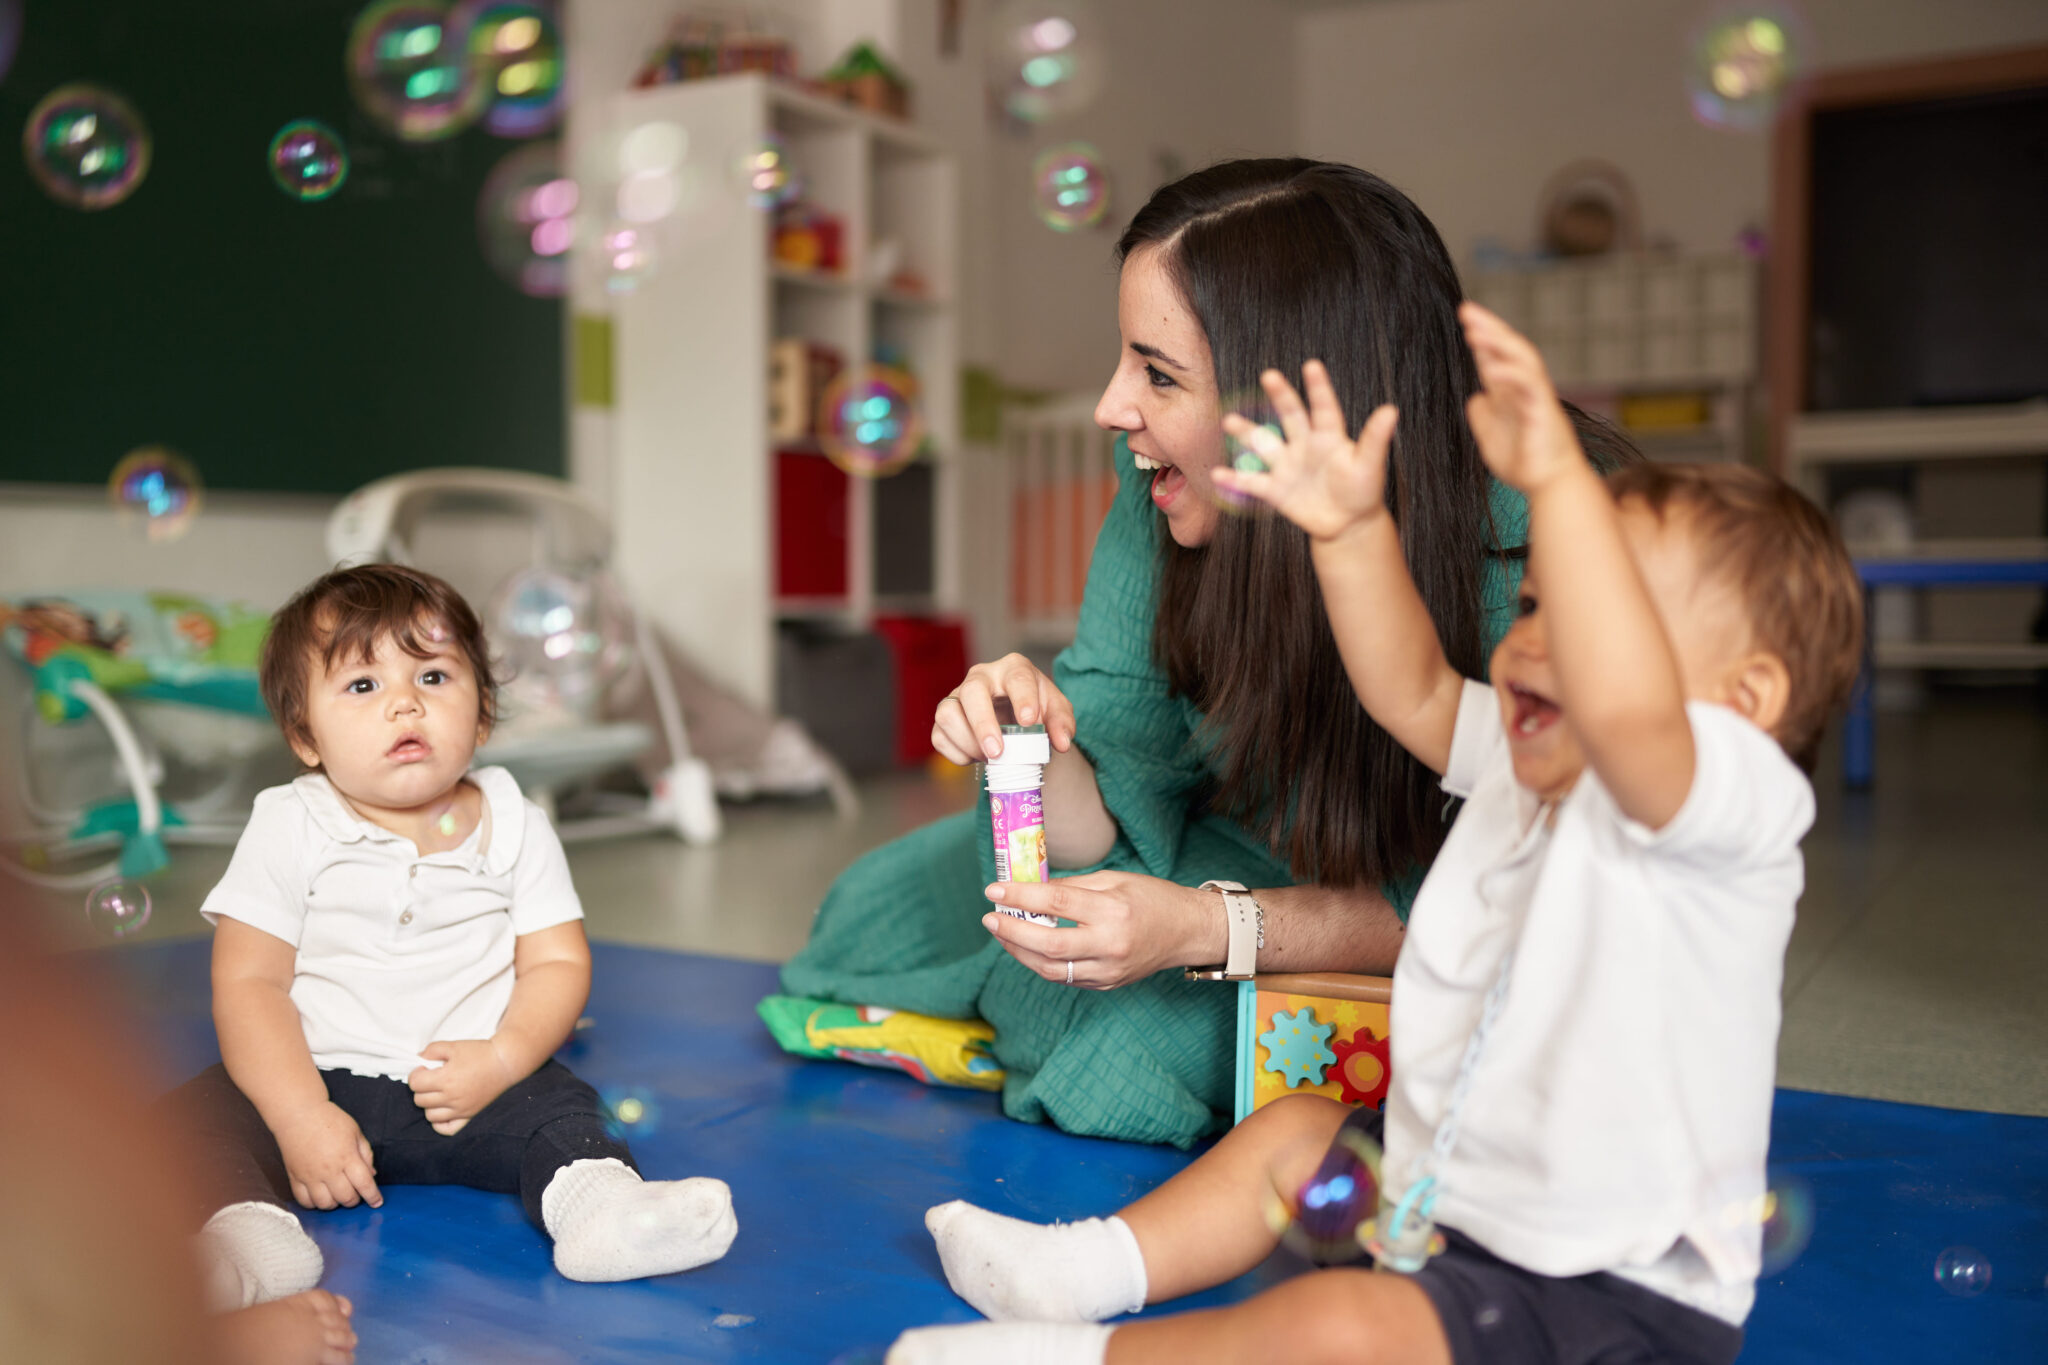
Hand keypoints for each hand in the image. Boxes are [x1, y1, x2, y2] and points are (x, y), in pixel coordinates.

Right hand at [273, 1101, 380, 1209]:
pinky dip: (314, 1203)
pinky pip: (304, 1201)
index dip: (373, 1196)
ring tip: (338, 1194)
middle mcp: (329, 1169)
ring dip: (335, 1204)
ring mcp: (310, 1176)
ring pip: (325, 1204)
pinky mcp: (295, 1178)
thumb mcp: (355, 1132)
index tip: (377, 1202)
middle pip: (346, 1198)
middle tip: (356, 1193)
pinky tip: (320, 1196)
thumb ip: (365, 1154)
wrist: (299, 1114)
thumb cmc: (329, 1120)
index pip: (364, 1184)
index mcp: (347, 1157)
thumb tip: (372, 1174)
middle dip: (355, 1200)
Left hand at [406, 1039, 519, 1136]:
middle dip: (421, 1088)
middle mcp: (451, 1097)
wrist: (506, 1063)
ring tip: (438, 1093)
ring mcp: (461, 1110)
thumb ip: (432, 1050)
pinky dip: (440, 1123)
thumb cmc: (481, 1053)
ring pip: (430, 1115)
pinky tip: (443, 1111)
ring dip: (429, 1104)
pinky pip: (447, 1129)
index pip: (415, 1084)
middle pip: (420, 1100)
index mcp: (446, 1079)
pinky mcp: (469, 1116)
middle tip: (431, 1079)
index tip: (424, 1069)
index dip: (416, 1074)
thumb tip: (418, 1059)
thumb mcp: (454, 1046)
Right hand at [934, 653, 1075, 764]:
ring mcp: (958, 697)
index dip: (1023, 699)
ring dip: (968, 742)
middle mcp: (981, 677)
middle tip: (997, 752)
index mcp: (1013, 669)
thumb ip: (1062, 723)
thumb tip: (1062, 742)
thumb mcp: (1056, 712)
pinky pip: (940, 737)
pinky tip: (978, 758)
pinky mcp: (945, 719)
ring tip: (990, 757)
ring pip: (947, 714)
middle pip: (972, 691)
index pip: (1017, 678)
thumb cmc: (1036, 708)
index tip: (1030, 721)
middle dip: (983, 723)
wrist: (1017, 718)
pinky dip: (959, 754)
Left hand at [979, 872, 1216, 989]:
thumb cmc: (1152, 898)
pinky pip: (1065, 977)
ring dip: (1020, 952)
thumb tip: (1031, 889)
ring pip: (1051, 969)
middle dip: (1012, 931)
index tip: (995, 890)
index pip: (1056, 905)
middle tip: (990, 917)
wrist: (1188, 931)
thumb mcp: (1113, 880)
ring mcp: (1109, 970)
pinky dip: (1042, 963)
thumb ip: (1070, 887)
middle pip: (1048, 945)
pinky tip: (1028, 948)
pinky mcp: (1107, 983)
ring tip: (1002, 933)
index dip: (1020, 898)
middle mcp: (1110, 945)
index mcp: (1112, 911)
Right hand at [1210, 360, 1398, 543]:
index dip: (1318, 388)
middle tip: (1269, 376)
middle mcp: (1305, 445)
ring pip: (1264, 444)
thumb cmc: (1362, 490)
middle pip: (1290, 416)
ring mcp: (1287, 465)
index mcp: (1329, 436)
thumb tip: (1391, 410)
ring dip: (1247, 433)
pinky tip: (1218, 474)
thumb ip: (1375, 438)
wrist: (1346, 522)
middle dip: (1280, 396)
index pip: (1324, 408)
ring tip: (1229, 420)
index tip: (1312, 366)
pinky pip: (1252, 483)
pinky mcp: (1276, 489)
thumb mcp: (1370, 464)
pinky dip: (1234, 480)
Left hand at [1458, 301, 1587, 494]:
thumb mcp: (1490, 438)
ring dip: (1499, 343)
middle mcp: (1525, 388)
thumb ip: (1482, 416)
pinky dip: (1510, 375)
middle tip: (1466, 310)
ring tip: (1475, 331)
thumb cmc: (1525, 462)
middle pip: (1509, 348)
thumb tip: (1475, 397)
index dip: (1481, 337)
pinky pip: (1529, 386)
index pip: (1495, 356)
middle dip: (1489, 327)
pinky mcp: (1544, 410)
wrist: (1549, 484)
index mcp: (1510, 393)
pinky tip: (1490, 369)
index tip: (1464, 318)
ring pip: (1522, 359)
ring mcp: (1536, 396)